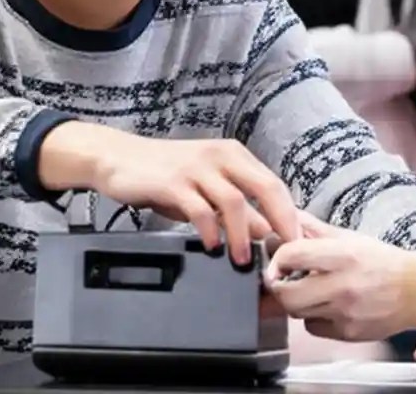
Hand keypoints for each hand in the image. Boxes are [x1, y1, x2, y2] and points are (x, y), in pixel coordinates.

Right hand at [39, 121, 301, 264]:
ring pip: (233, 201)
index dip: (289, 213)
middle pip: (264, 187)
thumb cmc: (165, 175)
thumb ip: (236, 209)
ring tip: (243, 259)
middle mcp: (220, 155)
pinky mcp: (174, 181)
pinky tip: (213, 246)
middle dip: (280, 221)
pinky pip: (199, 209)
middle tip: (285, 252)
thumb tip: (267, 232)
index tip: (297, 242)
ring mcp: (197, 167)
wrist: (118, 158)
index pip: (273, 183)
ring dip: (243, 234)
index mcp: (234, 155)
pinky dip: (210, 230)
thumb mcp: (206, 190)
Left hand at [263, 215, 415, 341]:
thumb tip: (287, 216)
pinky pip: (314, 328)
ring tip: (309, 291)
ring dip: (296, 302)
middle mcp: (343, 285)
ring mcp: (345, 313)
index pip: (292, 255)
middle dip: (279, 287)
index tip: (277, 261)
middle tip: (283, 281)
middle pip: (286, 294)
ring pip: (296, 313)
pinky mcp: (348, 333)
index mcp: (343, 256)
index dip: (277, 258)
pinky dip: (313, 318)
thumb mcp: (349, 238)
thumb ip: (315, 229)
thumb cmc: (383, 262)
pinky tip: (326, 307)